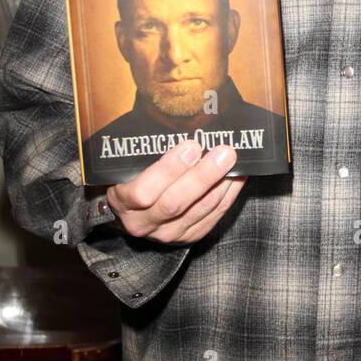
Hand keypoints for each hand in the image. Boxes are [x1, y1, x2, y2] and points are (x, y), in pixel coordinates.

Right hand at [106, 139, 246, 244]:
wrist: (133, 210)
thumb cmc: (130, 177)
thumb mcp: (126, 164)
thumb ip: (145, 151)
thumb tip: (182, 125)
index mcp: (123, 202)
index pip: (143, 192)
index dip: (169, 170)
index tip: (191, 146)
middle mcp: (144, 223)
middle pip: (175, 203)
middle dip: (203, 176)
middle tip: (224, 152)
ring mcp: (168, 233)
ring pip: (200, 209)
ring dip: (221, 183)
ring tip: (234, 159)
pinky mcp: (190, 235)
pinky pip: (214, 215)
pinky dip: (229, 194)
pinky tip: (237, 175)